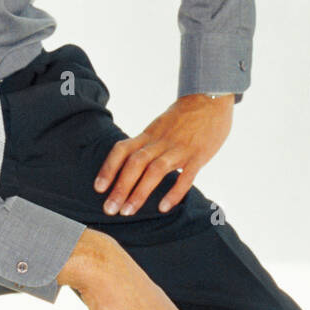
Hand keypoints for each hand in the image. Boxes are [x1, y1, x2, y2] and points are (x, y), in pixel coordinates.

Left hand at [94, 93, 233, 216]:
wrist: (211, 98)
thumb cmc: (184, 116)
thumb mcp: (160, 126)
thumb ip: (148, 143)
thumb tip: (132, 164)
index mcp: (149, 134)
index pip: (122, 149)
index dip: (108, 168)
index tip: (98, 188)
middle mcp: (160, 141)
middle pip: (135, 163)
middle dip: (120, 187)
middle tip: (109, 209)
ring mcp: (179, 148)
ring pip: (155, 170)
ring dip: (139, 192)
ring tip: (128, 211)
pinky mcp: (198, 156)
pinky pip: (185, 176)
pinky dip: (173, 193)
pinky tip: (163, 208)